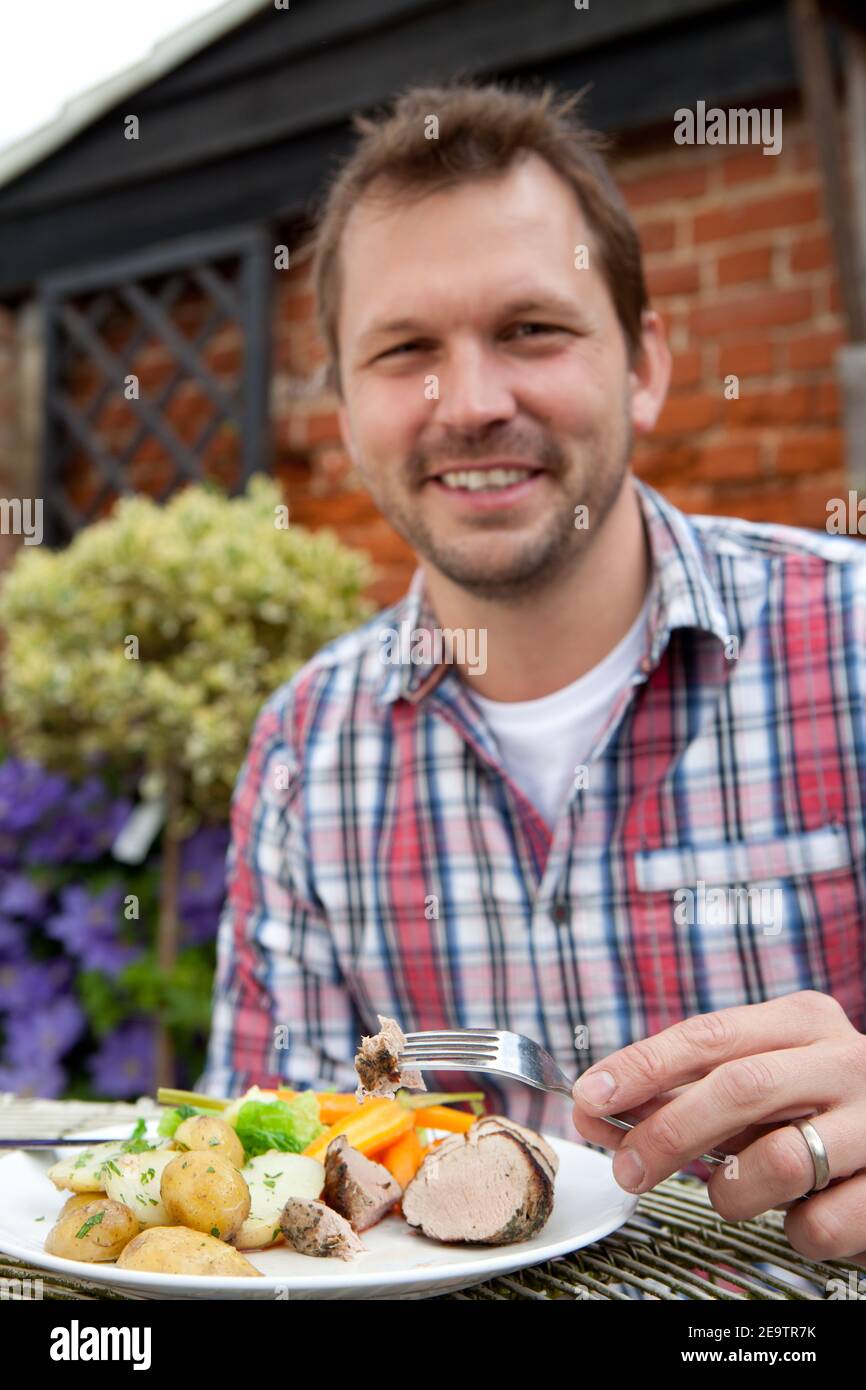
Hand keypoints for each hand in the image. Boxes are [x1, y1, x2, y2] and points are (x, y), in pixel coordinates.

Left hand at [571, 991, 865, 1264]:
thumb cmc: (822, 1106)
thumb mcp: (764, 1079)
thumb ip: (689, 1089)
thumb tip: (599, 1106)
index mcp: (804, 1021)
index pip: (710, 1035)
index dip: (643, 1066)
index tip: (591, 1096)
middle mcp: (844, 1061)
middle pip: (738, 1088)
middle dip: (669, 1131)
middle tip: (629, 1168)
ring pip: (779, 1161)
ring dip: (733, 1191)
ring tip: (734, 1193)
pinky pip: (820, 1223)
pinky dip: (793, 1231)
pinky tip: (801, 1213)